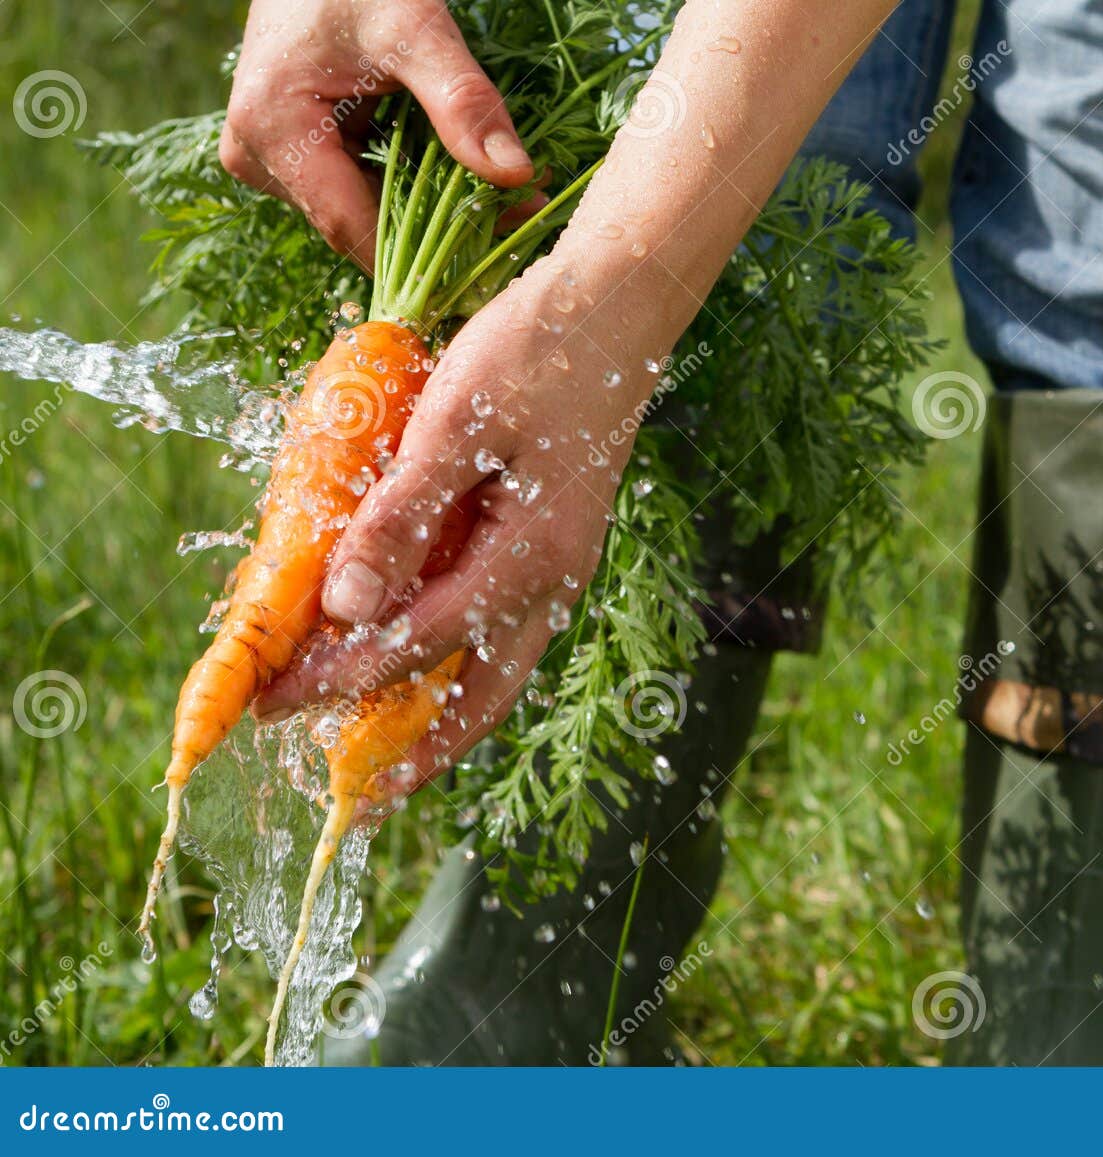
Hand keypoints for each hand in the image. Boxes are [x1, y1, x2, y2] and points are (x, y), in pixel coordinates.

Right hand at [221, 0, 534, 268]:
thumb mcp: (413, 30)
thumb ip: (461, 101)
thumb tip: (515, 175)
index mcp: (272, 132)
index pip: (354, 230)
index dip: (426, 258)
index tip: (493, 266)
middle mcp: (258, 158)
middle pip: (360, 226)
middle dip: (441, 231)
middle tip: (518, 217)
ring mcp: (270, 158)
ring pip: (363, 212)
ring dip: (432, 212)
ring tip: (504, 200)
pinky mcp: (291, 152)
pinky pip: (358, 188)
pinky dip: (411, 188)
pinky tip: (464, 180)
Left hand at [253, 249, 685, 788]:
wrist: (621, 306)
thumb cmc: (537, 352)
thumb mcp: (455, 424)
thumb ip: (401, 518)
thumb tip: (343, 605)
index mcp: (529, 560)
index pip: (413, 644)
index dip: (339, 678)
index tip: (273, 701)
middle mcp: (553, 581)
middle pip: (482, 698)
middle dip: (417, 751)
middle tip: (361, 795)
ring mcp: (562, 566)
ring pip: (500, 670)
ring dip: (443, 717)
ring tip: (394, 753)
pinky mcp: (557, 542)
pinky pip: (506, 628)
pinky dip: (460, 660)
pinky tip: (426, 656)